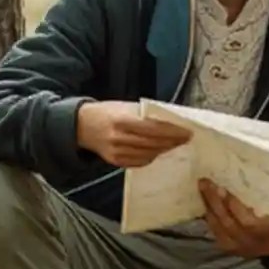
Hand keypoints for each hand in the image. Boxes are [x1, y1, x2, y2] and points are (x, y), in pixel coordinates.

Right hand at [76, 100, 191, 167]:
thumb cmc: (106, 112)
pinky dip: (152, 156)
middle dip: (172, 142)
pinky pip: (139, 162)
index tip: (187, 132)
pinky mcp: (115, 161)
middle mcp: (119, 139)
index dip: (172, 132)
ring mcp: (117, 153)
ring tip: (175, 144)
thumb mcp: (125, 107)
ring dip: (164, 149)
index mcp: (122, 121)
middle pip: (153, 143)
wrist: (81, 125)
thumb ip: (145, 114)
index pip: (154, 129)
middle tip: (186, 139)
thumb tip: (170, 120)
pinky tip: (159, 150)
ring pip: (148, 154)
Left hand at [199, 179, 268, 257]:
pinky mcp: (227, 247)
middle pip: (227, 222)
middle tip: (207, 182)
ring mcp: (235, 246)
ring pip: (217, 225)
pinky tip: (203, 199)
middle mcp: (247, 242)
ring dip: (208, 205)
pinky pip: (214, 230)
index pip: (247, 223)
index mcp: (264, 236)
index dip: (235, 207)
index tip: (225, 188)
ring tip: (202, 185)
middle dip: (215, 201)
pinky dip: (209, 214)